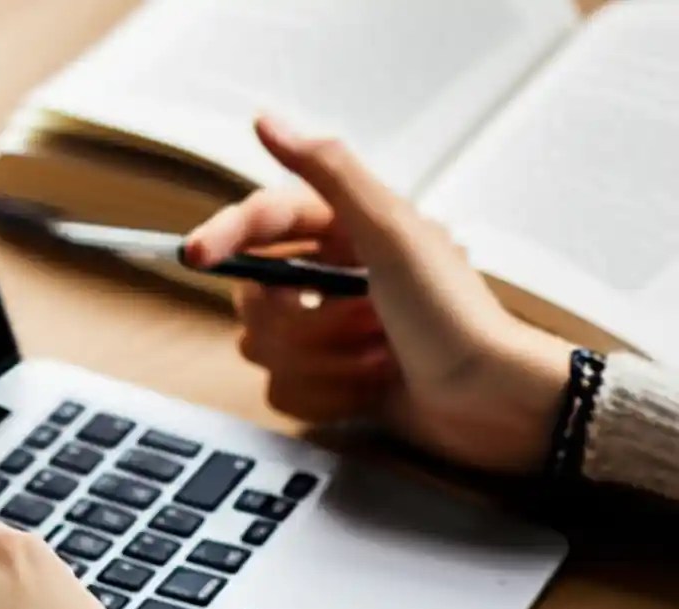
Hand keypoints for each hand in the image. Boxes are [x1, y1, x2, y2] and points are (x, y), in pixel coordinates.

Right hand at [187, 116, 572, 474]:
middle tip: (366, 319)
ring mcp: (326, 331)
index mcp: (343, 233)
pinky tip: (374, 386)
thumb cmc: (457, 318)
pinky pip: (283, 392)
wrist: (494, 404)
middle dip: (307, 323)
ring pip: (265, 350)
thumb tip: (268, 121)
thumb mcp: (394, 233)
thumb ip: (329, 172)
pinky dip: (329, 396)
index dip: (224, 236)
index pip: (261, 222)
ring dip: (326, 361)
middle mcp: (328, 278)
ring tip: (381, 355)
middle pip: (253, 299)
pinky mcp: (328, 379)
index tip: (197, 255)